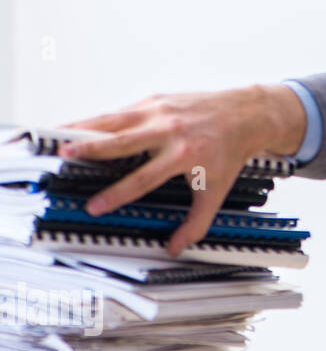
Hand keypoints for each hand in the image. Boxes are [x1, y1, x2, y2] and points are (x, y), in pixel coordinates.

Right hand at [56, 84, 306, 255]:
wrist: (246, 114)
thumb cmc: (229, 152)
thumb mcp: (218, 189)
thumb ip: (197, 222)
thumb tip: (176, 249)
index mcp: (185, 154)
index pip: (144, 178)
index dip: (118, 194)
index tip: (94, 206)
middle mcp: (170, 130)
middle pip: (124, 142)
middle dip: (93, 149)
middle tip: (64, 156)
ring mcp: (160, 112)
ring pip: (114, 120)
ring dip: (83, 128)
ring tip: (54, 138)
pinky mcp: (154, 101)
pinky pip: (120, 113)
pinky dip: (96, 121)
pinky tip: (74, 128)